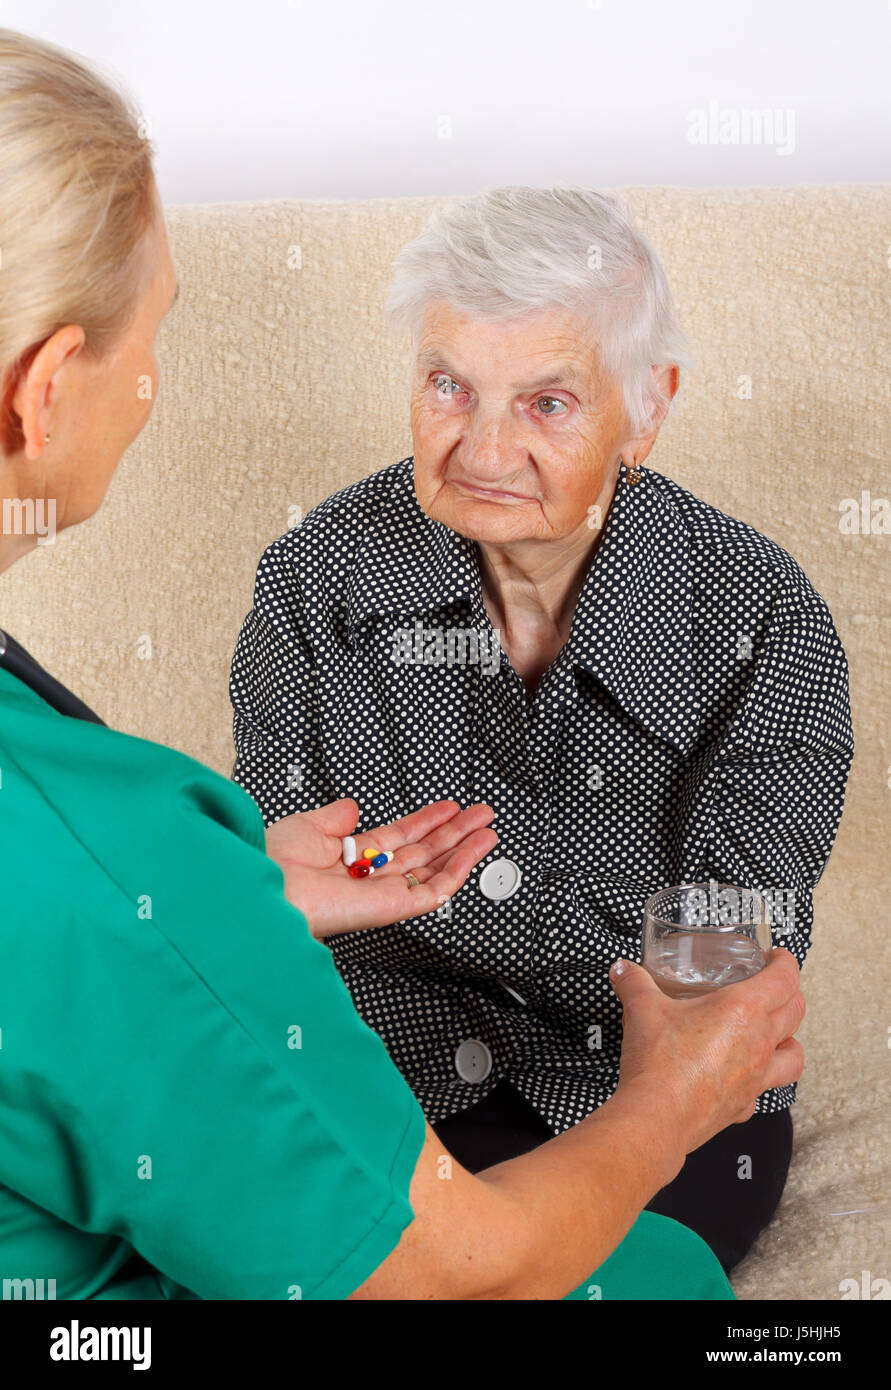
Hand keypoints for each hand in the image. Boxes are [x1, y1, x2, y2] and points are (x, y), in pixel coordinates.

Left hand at [265, 797, 497, 937]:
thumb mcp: (307, 825)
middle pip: (424, 853)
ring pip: (435, 872)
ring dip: (464, 849)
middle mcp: (369, 877)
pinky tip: (472, 852)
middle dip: (454, 832)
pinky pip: (433, 892)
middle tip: (480, 815)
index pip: (399, 838)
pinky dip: (456, 871)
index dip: (426, 821)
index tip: (449, 808)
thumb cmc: (273, 860)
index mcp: (350, 858)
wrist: (265, 885)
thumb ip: (335, 817)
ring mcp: (383, 893)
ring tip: (487, 829)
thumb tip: (353, 806)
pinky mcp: (392, 908)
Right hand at [610, 947, 804, 1158]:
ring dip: (790, 1041)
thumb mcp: (642, 1009)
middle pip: (797, 1011)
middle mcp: (759, 1043)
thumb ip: (633, 982)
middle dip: (791, 993)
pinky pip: (763, 1091)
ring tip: (775, 1034)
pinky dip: (758, 1081)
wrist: (657, 1116)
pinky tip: (741, 1077)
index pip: (785, 979)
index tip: (777, 957)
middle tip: (774, 985)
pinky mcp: (744, 1105)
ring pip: (795, 1056)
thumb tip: (623, 969)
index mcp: (743, 1010)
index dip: (785, 962)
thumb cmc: (659, 1062)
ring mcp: (756, 1078)